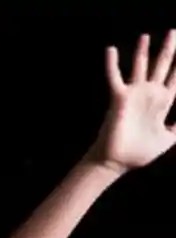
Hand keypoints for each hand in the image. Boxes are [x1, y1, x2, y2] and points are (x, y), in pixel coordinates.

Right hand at [89, 31, 175, 173]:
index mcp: (163, 102)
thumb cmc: (140, 153)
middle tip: (174, 32)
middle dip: (169, 50)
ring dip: (144, 51)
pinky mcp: (119, 98)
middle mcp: (149, 94)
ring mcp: (134, 95)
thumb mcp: (169, 139)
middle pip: (162, 66)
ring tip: (146, 35)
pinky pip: (115, 78)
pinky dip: (112, 64)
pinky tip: (112, 49)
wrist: (118, 162)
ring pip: (141, 67)